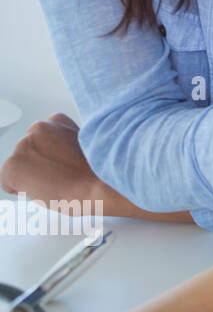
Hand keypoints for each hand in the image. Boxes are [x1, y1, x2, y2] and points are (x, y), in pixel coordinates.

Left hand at [0, 113, 161, 218]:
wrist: (104, 186)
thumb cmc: (102, 171)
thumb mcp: (89, 145)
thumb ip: (68, 143)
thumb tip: (62, 155)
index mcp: (57, 121)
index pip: (41, 138)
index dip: (51, 154)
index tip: (63, 162)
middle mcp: (38, 128)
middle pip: (27, 152)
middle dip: (39, 165)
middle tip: (60, 176)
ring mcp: (24, 146)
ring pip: (18, 167)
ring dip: (32, 177)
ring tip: (57, 184)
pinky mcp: (14, 166)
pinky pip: (8, 184)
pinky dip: (22, 190)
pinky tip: (45, 190)